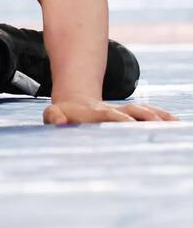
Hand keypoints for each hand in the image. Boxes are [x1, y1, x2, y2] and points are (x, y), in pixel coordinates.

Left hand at [43, 98, 177, 124]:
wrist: (74, 103)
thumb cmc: (62, 114)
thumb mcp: (53, 113)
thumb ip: (53, 116)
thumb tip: (59, 120)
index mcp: (95, 112)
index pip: (108, 113)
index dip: (118, 117)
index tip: (128, 123)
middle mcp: (112, 110)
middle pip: (130, 110)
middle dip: (143, 116)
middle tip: (157, 125)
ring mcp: (122, 112)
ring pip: (141, 111)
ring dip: (156, 116)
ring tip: (173, 124)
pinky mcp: (129, 115)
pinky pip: (147, 114)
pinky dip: (161, 116)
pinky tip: (174, 122)